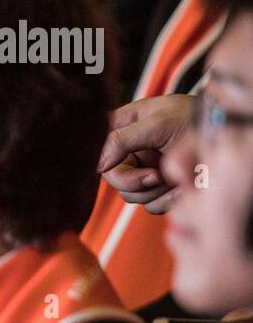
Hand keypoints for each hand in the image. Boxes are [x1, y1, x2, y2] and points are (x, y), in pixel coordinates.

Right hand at [97, 95, 194, 213]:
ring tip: (175, 178)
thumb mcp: (158, 122)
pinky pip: (149, 205)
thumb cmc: (194, 118)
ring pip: (129, 195)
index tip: (127, 164)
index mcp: (121, 127)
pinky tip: (180, 188)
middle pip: (112, 178)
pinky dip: (166, 200)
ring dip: (154, 191)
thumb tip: (98, 165)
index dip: (107, 163)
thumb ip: (122, 139)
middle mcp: (128, 150)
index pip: (96, 151)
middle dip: (135, 181)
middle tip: (157, 176)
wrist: (226, 133)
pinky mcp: (158, 189)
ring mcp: (143, 170)